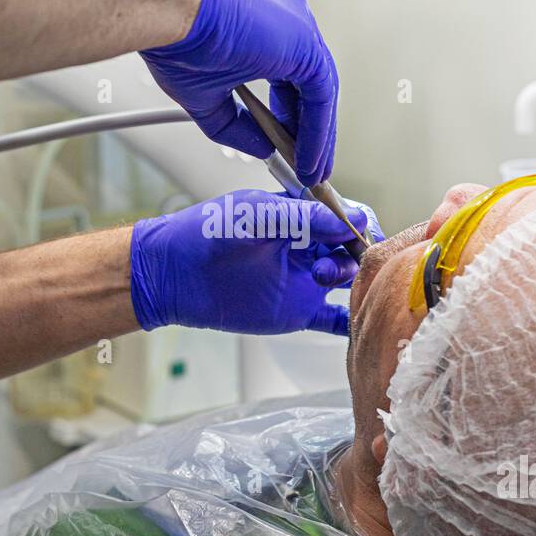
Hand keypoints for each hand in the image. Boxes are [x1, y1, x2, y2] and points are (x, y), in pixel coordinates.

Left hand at [130, 190, 380, 336]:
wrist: (175, 274)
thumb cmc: (208, 232)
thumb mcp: (257, 214)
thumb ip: (304, 217)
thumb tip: (353, 220)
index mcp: (302, 217)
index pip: (347, 216)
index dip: (360, 223)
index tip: (359, 232)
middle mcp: (309, 248)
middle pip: (355, 250)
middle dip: (360, 253)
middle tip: (346, 257)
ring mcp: (305, 281)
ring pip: (350, 281)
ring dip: (353, 280)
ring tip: (322, 277)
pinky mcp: (298, 312)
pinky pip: (333, 319)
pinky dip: (349, 321)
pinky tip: (357, 320)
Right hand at [140, 0, 339, 185]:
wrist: (169, 12)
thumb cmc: (175, 38)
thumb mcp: (206, 97)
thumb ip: (236, 125)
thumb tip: (261, 148)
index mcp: (264, 20)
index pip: (289, 75)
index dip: (289, 113)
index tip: (286, 142)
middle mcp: (287, 17)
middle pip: (309, 84)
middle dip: (308, 128)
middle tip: (305, 163)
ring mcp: (299, 26)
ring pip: (319, 91)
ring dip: (317, 136)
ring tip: (310, 171)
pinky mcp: (305, 43)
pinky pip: (320, 95)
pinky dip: (316, 131)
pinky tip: (306, 158)